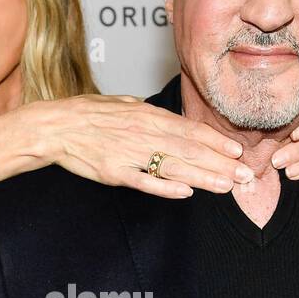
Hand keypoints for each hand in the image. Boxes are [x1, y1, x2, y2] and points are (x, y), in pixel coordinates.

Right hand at [19, 94, 256, 197]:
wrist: (53, 126)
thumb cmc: (85, 114)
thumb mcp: (121, 104)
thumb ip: (147, 112)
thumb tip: (168, 118)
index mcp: (147, 115)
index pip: (190, 129)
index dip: (216, 141)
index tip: (237, 152)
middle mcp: (143, 132)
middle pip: (189, 150)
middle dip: (220, 164)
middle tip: (244, 176)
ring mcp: (129, 153)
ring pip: (173, 166)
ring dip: (203, 177)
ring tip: (227, 187)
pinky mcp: (114, 172)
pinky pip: (144, 181)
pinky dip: (165, 187)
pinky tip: (186, 193)